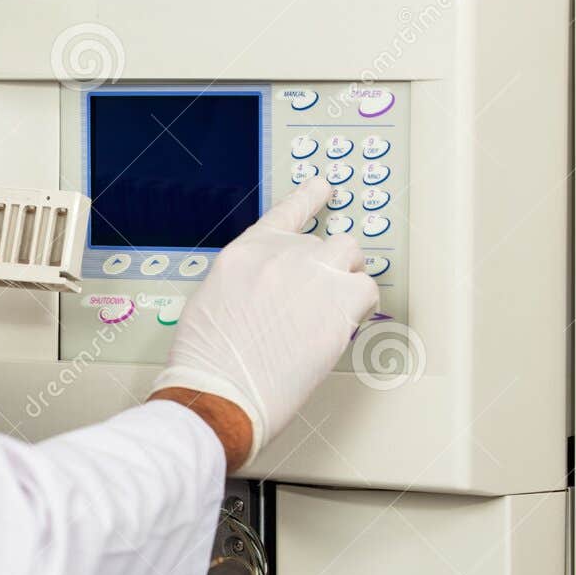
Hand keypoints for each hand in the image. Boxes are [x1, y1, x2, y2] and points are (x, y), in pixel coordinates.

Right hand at [150, 180, 379, 467]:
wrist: (220, 388)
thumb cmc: (208, 358)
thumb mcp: (210, 300)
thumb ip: (245, 280)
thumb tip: (267, 288)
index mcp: (245, 252)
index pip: (286, 213)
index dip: (309, 197)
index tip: (322, 186)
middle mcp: (280, 254)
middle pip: (322, 241)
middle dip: (324, 268)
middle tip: (319, 299)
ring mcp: (312, 274)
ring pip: (350, 253)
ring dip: (348, 274)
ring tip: (338, 303)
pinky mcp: (338, 304)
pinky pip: (367, 288)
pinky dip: (362, 304)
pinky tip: (347, 322)